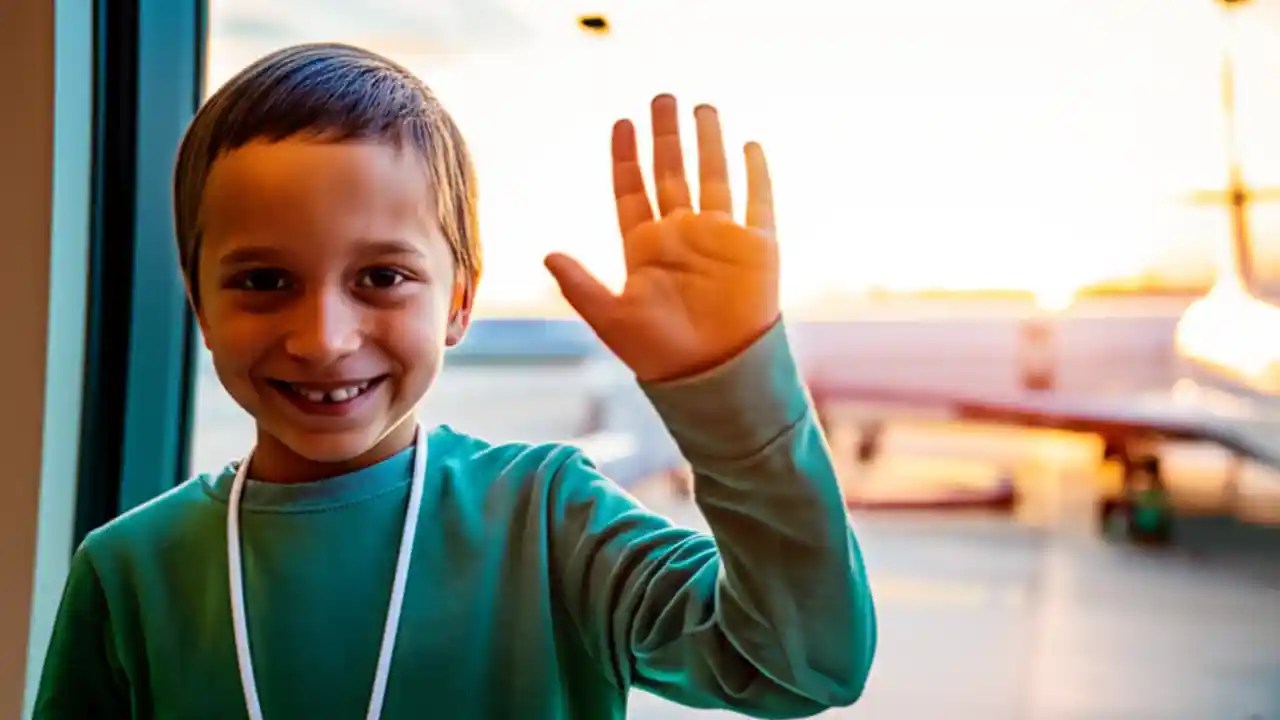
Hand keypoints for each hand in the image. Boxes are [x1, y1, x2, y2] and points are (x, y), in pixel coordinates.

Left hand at [545, 94, 779, 382]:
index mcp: (645, 248)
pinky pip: (757, 202)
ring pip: (713, 178)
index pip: (632, 191)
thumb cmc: (659, 354)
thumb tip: (547, 254)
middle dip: (666, 137)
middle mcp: (681, 237)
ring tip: (702, 107)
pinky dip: (755, 174)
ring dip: (707, 143)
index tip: (621, 123)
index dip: (626, 158)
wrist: (713, 377)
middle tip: (661, 99)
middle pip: (671, 174)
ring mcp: (720, 239)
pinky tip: (748, 145)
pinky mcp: (756, 248)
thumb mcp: (611, 318)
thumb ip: (580, 285)